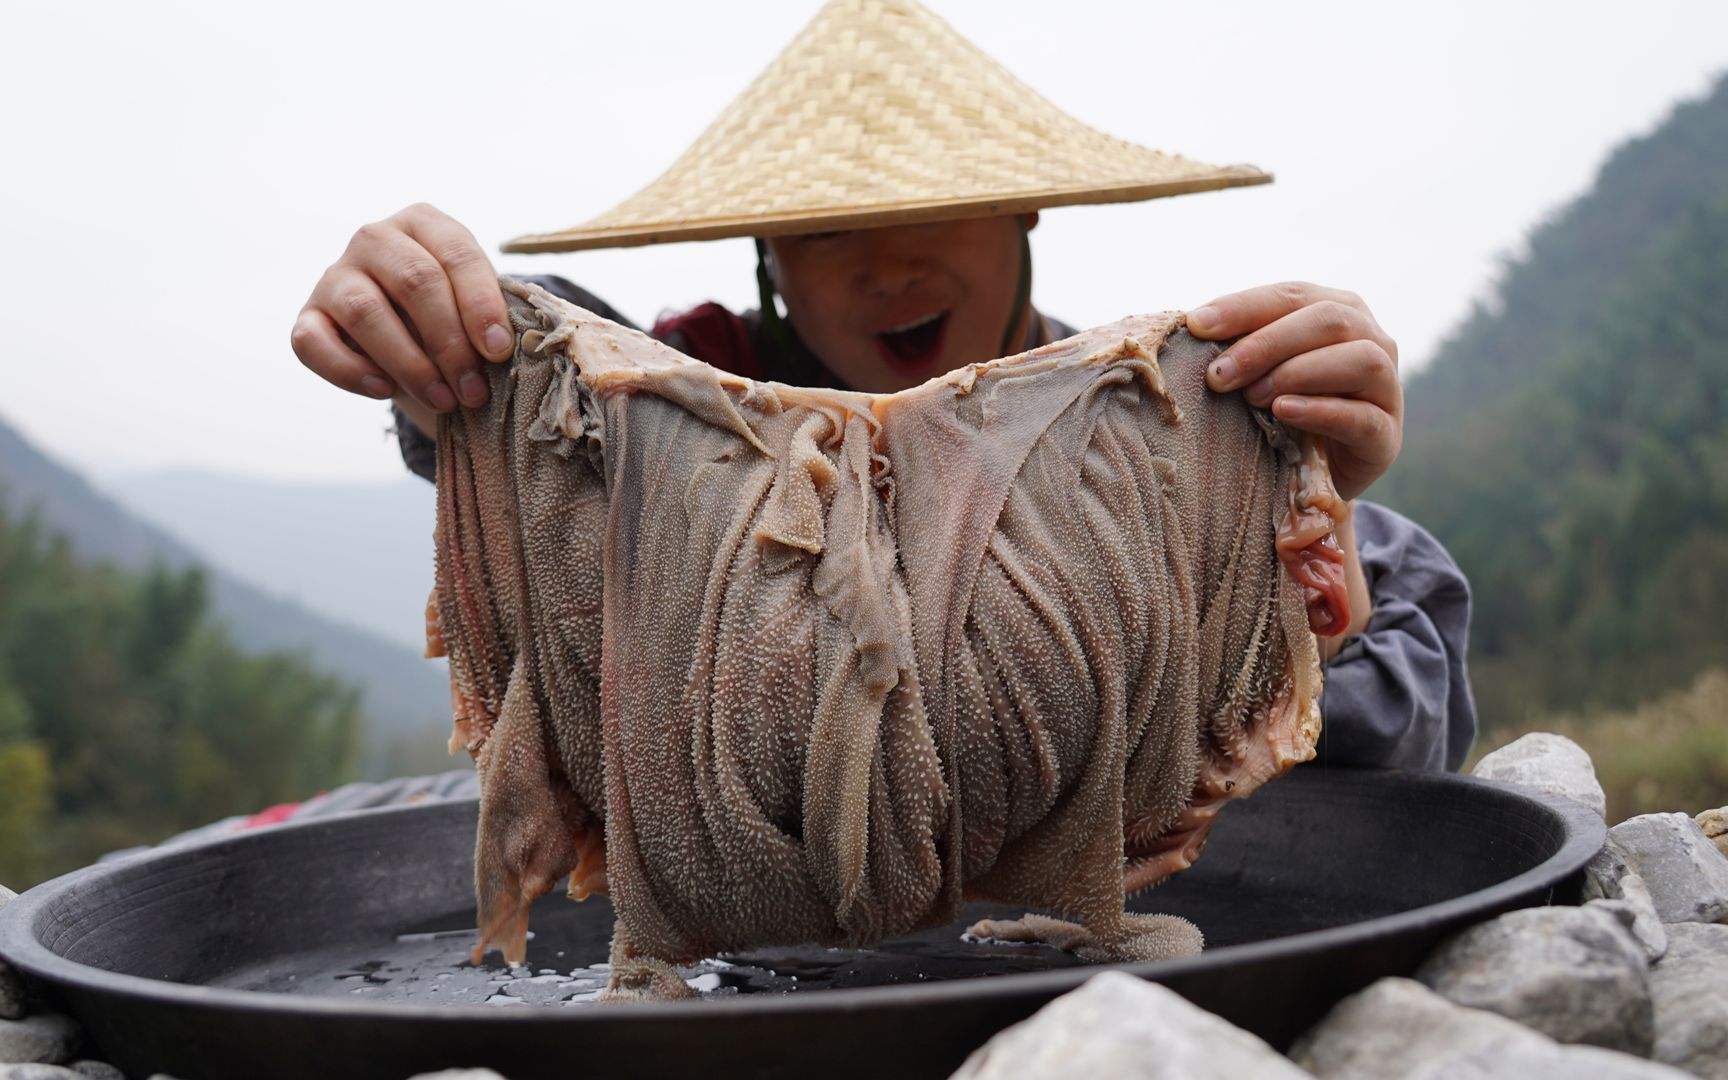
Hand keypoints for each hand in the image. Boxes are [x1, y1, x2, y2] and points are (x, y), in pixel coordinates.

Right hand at [290, 203, 512, 421]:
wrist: (408, 337)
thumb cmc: (451, 317)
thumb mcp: (474, 306)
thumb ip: (487, 316)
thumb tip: (497, 347)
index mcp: (423, 223)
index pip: (456, 254)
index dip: (481, 304)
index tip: (499, 351)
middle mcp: (375, 238)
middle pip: (415, 281)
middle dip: (450, 343)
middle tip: (474, 390)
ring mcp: (335, 275)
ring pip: (366, 312)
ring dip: (409, 364)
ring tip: (442, 400)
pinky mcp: (309, 316)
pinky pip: (315, 343)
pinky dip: (350, 371)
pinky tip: (384, 391)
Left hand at [1188, 282, 1401, 501]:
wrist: (1313, 477)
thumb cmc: (1279, 410)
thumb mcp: (1259, 371)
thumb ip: (1240, 345)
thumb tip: (1192, 325)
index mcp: (1338, 310)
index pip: (1291, 295)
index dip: (1244, 307)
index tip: (1196, 325)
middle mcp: (1372, 339)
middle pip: (1328, 320)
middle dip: (1267, 343)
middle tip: (1219, 374)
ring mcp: (1386, 387)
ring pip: (1359, 360)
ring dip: (1298, 372)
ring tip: (1252, 396)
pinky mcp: (1387, 436)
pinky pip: (1362, 416)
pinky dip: (1321, 411)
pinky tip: (1284, 411)